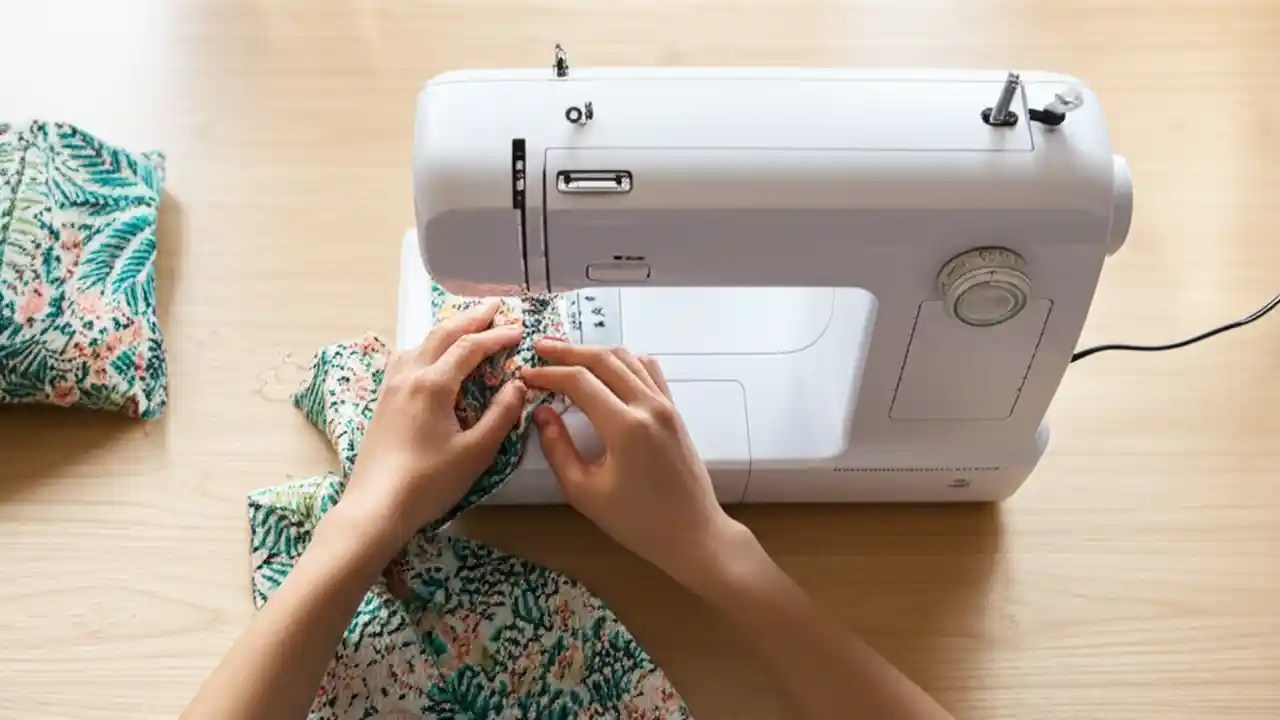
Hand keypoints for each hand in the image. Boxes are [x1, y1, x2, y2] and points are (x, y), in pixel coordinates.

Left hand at [339, 300, 526, 551]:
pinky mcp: (382, 401)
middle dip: (470, 318)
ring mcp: (391, 387)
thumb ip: (501, 414)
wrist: (376, 506)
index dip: (496, 336)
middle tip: (494, 306)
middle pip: (442, 334)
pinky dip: (426, 345)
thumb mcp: (476, 451)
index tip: (519, 330)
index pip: (470, 347)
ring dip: (446, 329)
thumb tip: (518, 385)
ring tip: (465, 325)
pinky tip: (429, 355)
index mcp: (433, 384)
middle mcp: (409, 376)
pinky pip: (406, 358)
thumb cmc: (429, 482)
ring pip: (420, 343)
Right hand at [521, 341, 750, 589]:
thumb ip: (558, 449)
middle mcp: (648, 406)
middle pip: (604, 359)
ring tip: (568, 355)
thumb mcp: (585, 492)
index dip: (548, 374)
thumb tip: (541, 413)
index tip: (525, 375)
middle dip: (568, 351)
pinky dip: (623, 361)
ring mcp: (666, 405)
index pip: (580, 382)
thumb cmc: (636, 521)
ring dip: (595, 352)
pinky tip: (606, 368)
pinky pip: (648, 371)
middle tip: (539, 349)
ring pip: (628, 358)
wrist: (692, 533)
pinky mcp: (674, 411)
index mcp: (626, 426)